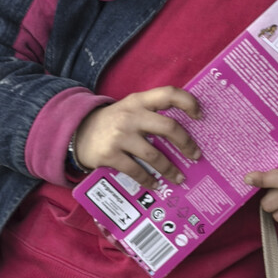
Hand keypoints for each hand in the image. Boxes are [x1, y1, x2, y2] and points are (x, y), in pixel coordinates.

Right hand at [74, 86, 200, 188]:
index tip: (200, 116)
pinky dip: (148, 179)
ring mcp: (120, 135)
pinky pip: (135, 171)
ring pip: (154, 155)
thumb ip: (153, 112)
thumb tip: (184, 131)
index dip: (188, 102)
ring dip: (170, 168)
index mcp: (139, 100)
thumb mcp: (131, 107)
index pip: (169, 93)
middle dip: (186, 143)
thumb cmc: (115, 121)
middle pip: (168, 127)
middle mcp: (131, 115)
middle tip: (196, 155)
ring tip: (179, 177)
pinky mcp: (110, 155)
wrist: (77, 132)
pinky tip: (156, 184)